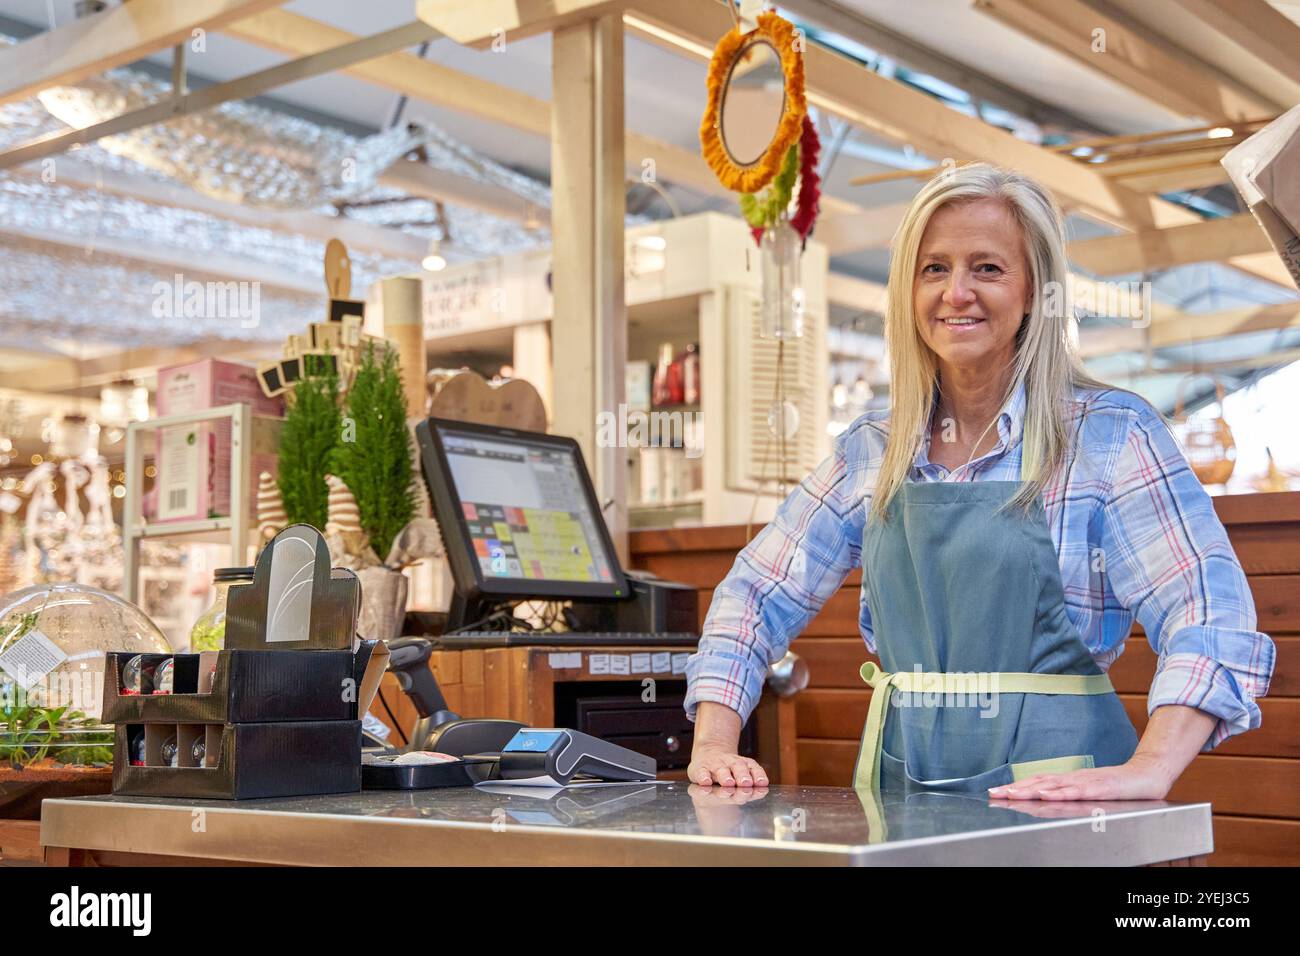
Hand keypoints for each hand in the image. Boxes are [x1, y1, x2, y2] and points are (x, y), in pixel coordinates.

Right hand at [687, 744, 768, 787]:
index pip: (753, 768)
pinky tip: (706, 782)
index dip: (758, 775)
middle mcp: (730, 763)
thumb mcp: (741, 776)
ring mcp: (714, 766)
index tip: (762, 783)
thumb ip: (753, 786)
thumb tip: (764, 790)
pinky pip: (701, 773)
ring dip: (725, 776)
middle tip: (746, 783)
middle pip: (738, 767)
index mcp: (743, 765)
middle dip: (742, 775)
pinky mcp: (699, 769)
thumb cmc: (728, 772)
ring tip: (729, 783)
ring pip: (721, 770)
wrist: (707, 756)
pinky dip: (703, 777)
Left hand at [987, 754, 1174, 800]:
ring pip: (1055, 786)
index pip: (1038, 782)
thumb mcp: (1088, 790)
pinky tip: (1049, 794)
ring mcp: (1088, 782)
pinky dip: (1062, 792)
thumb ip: (1069, 793)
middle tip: (995, 793)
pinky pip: (1080, 791)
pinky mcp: (1103, 788)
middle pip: (1040, 782)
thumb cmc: (1117, 785)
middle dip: (1016, 788)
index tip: (995, 792)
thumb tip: (1045, 797)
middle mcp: (1074, 778)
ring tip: (1013, 794)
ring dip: (1032, 789)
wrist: (1147, 774)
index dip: (1016, 786)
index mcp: (1070, 780)